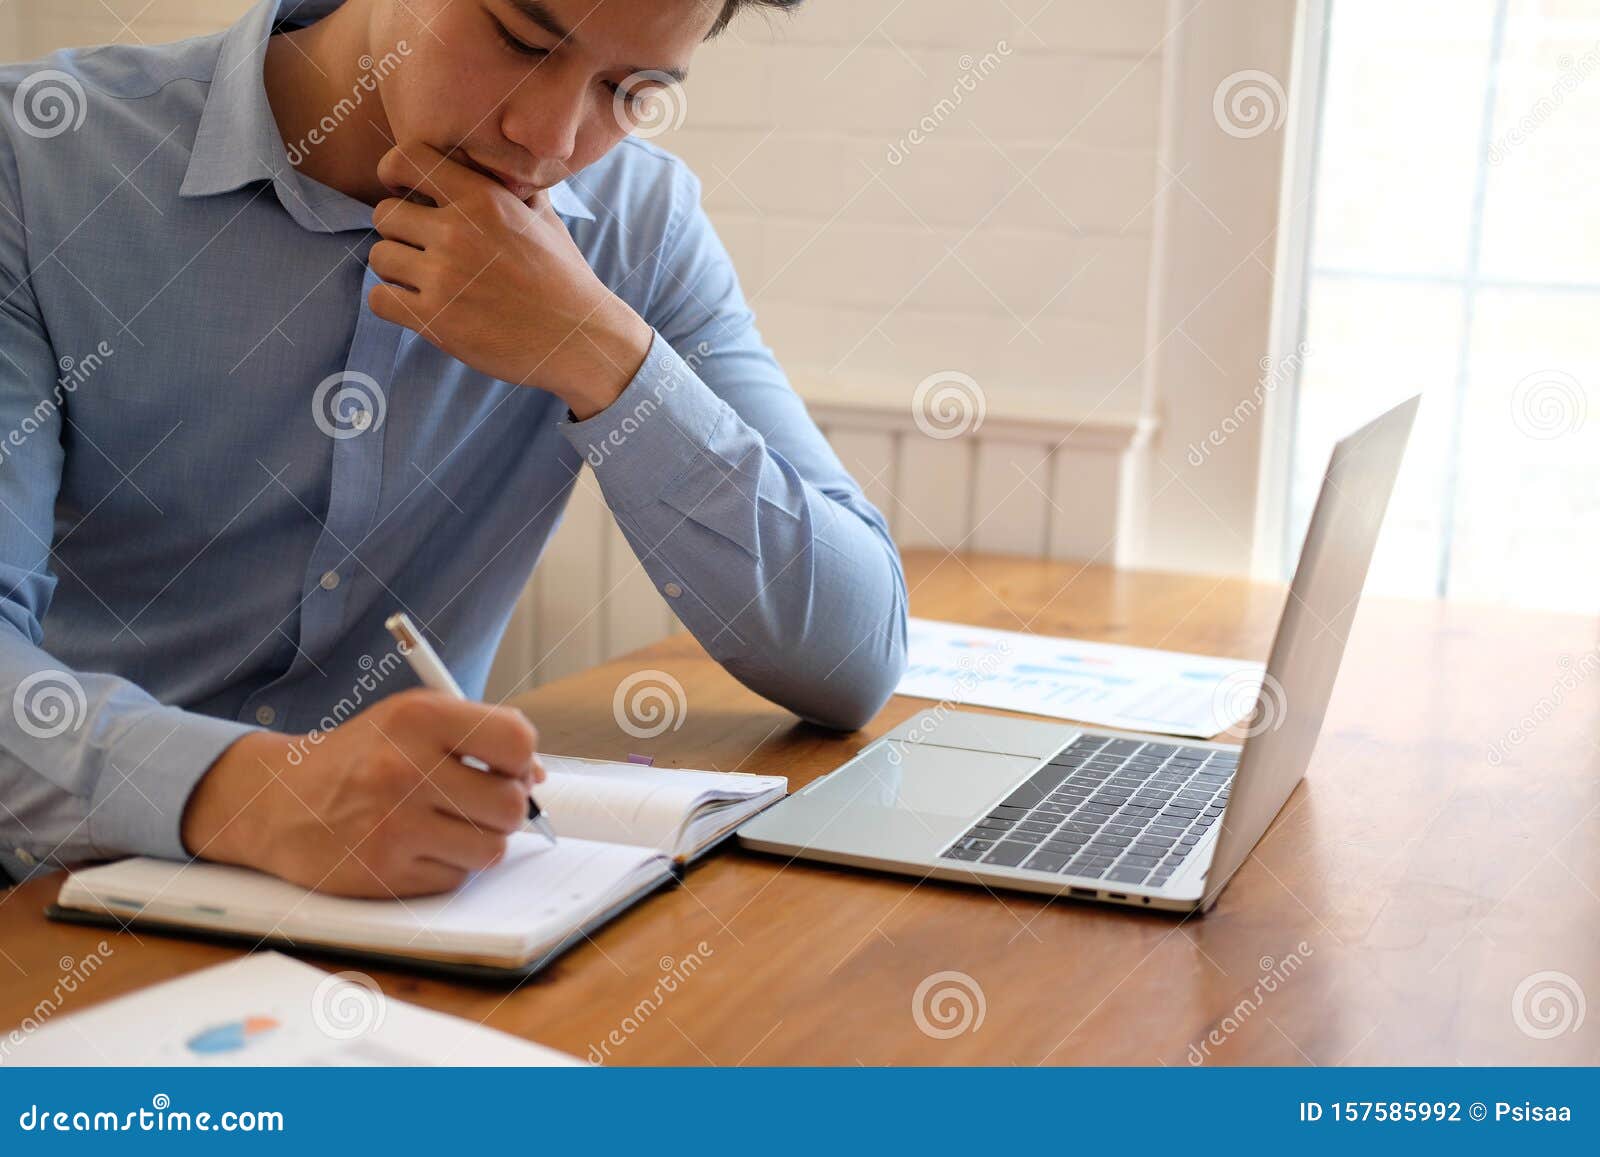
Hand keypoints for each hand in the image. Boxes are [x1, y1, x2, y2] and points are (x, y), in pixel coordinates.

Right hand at [180, 689, 545, 897]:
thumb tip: (537, 777)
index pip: (515, 740)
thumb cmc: (359, 758)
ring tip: (448, 823)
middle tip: (479, 801)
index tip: (507, 765)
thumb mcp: (411, 721)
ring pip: (491, 848)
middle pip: (511, 804)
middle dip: (506, 807)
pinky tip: (417, 845)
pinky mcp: (384, 873)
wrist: (276, 801)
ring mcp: (394, 825)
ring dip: (479, 840)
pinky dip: (447, 866)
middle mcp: (405, 769)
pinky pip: (456, 878)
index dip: (521, 758)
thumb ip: (478, 735)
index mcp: (418, 719)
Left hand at [367, 141, 651, 417]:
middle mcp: (458, 232)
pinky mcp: (436, 320)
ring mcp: (444, 277)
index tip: (403, 191)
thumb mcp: (545, 219)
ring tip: (426, 282)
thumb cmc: (564, 279)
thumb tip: (496, 161)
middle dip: (400, 232)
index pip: (405, 159)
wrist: (580, 340)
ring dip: (397, 270)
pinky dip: (392, 304)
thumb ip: (511, 187)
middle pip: (384, 214)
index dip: (394, 173)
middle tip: (424, 250)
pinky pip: (379, 300)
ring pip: (380, 257)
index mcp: (483, 199)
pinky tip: (419, 307)